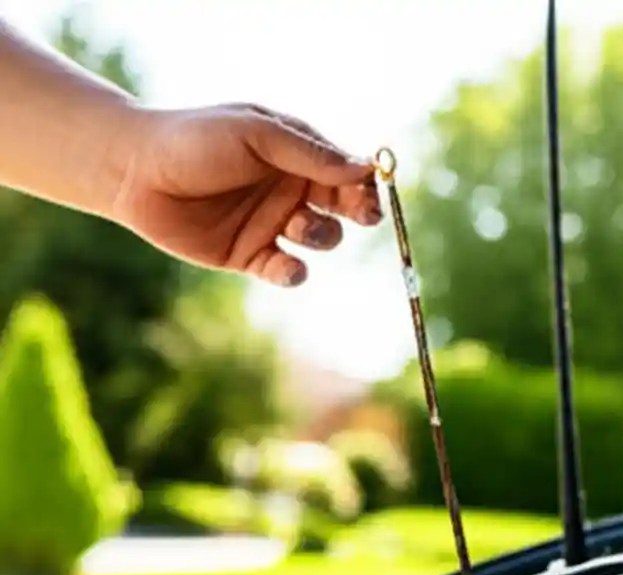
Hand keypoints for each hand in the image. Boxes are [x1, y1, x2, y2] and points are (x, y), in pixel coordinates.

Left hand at [108, 103, 380, 286]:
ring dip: (321, 234)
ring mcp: (271, 223)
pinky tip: (289, 266)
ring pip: (321, 238)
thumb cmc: (195, 139)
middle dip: (358, 211)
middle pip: (344, 207)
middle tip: (362, 215)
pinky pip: (286, 270)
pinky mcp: (249, 255)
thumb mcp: (257, 135)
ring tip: (296, 225)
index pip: (347, 172)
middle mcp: (290, 189)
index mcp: (297, 154)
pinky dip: (293, 272)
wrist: (133, 170)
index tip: (371, 192)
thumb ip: (311, 154)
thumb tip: (365, 168)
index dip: (365, 183)